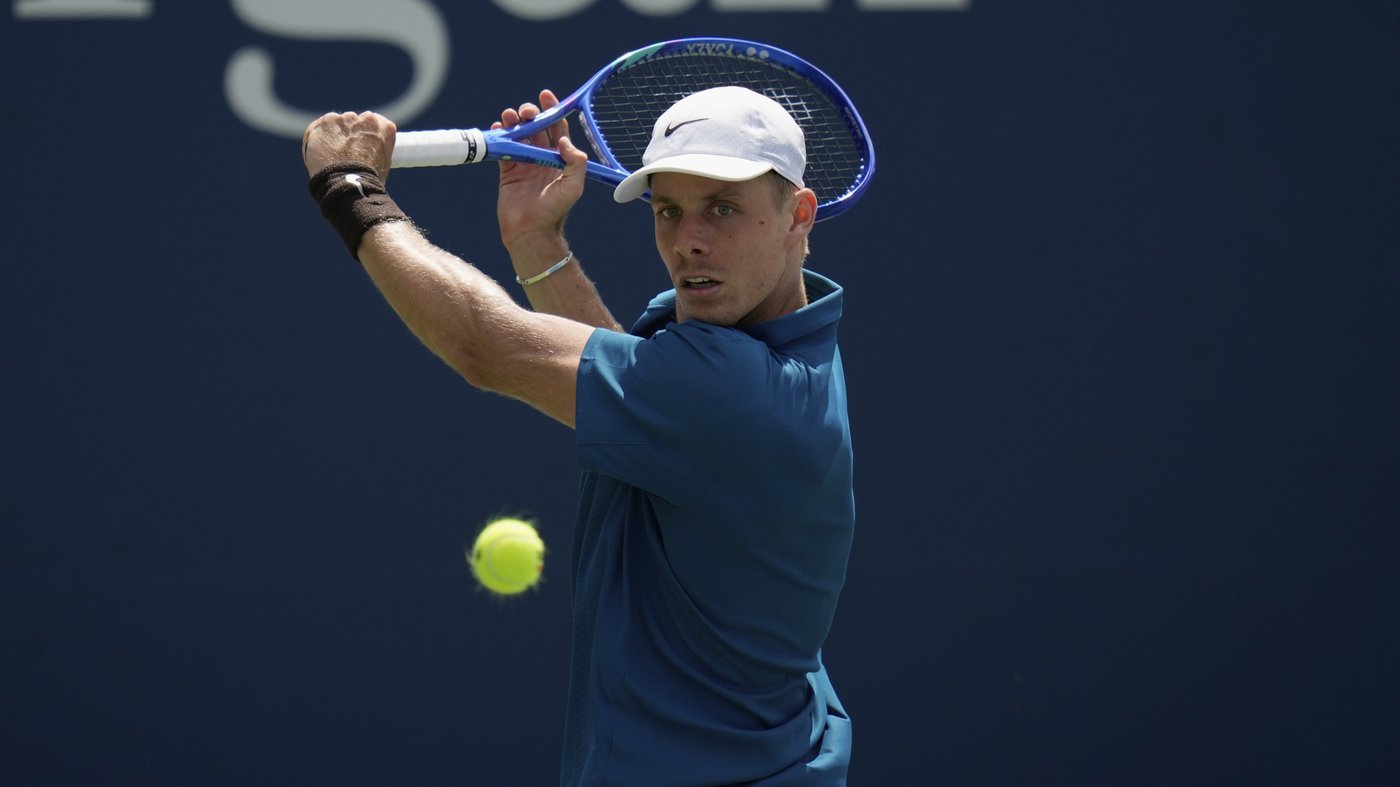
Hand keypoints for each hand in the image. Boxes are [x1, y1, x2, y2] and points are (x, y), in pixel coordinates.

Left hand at [302, 111, 395, 180]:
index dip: (365, 134)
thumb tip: (368, 152)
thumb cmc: (367, 181)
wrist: (348, 185)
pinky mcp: (326, 122)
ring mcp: (345, 119)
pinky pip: (318, 127)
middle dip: (348, 133)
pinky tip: (319, 153)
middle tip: (345, 152)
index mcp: (385, 128)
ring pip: (336, 123)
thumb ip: (377, 149)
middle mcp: (367, 119)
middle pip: (354, 121)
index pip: (375, 123)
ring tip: (330, 156)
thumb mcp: (384, 164)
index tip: (362, 144)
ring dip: (333, 134)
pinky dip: (317, 138)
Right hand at [494, 90, 588, 254]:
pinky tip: (498, 130)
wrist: (530, 232)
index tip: (545, 96)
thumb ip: (576, 162)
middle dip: (530, 114)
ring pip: (518, 135)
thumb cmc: (555, 212)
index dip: (553, 111)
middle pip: (537, 128)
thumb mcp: (574, 186)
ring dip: (514, 122)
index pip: (558, 129)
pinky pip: (502, 149)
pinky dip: (499, 137)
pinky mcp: (507, 172)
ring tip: (508, 117)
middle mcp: (542, 159)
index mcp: (560, 160)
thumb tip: (565, 140)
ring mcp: (524, 164)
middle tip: (526, 112)